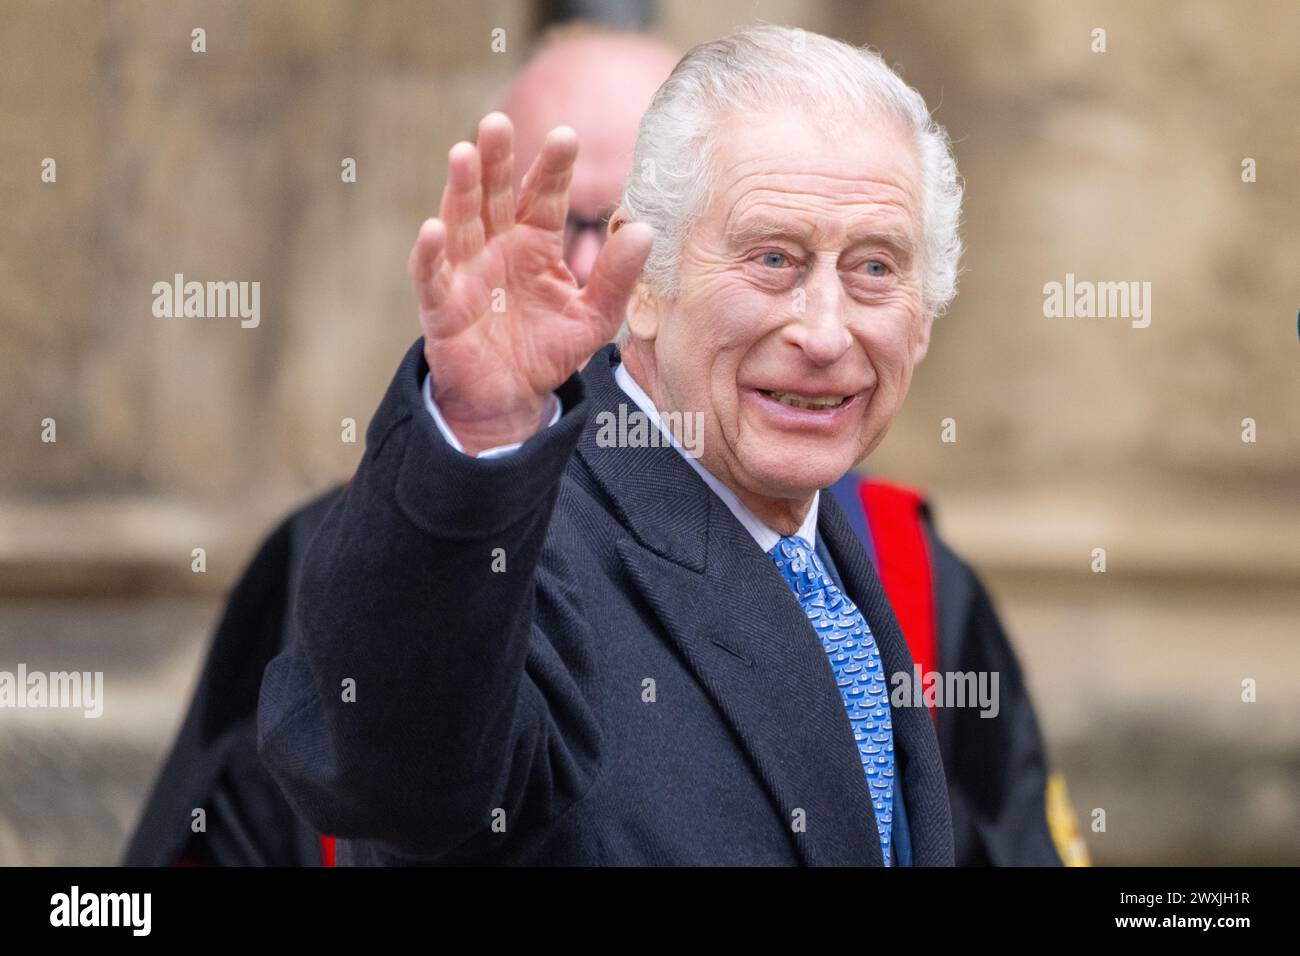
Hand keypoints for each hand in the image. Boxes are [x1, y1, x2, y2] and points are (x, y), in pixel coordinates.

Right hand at [408, 112, 653, 454]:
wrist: (510, 398)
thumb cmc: (548, 351)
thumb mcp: (594, 317)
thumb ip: (617, 276)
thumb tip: (646, 230)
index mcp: (534, 243)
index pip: (542, 197)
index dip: (551, 168)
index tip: (567, 137)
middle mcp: (496, 248)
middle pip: (494, 196)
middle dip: (496, 160)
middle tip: (497, 122)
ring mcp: (465, 273)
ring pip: (460, 223)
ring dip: (460, 190)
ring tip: (463, 154)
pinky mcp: (441, 307)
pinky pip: (431, 277)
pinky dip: (428, 254)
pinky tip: (431, 229)